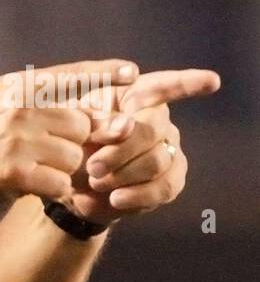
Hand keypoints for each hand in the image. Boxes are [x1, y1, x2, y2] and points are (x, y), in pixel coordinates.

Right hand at [0, 59, 136, 210]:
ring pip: (74, 158)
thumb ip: (34, 101)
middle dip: (75, 144)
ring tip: (34, 172)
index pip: (73, 75)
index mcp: (17, 87)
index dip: (105, 74)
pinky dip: (52, 191)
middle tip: (53, 157)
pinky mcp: (14, 172)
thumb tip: (84, 109)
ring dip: (62, 171)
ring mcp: (17, 140)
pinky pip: (59, 184)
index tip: (131, 73)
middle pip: (82, 126)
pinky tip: (30, 188)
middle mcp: (20, 108)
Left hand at [60, 68, 219, 225]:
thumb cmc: (70, 145)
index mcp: (133, 97)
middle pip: (152, 129)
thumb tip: (124, 124)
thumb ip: (94, 119)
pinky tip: (115, 199)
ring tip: (95, 182)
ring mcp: (169, 149)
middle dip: (121, 150)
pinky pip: (164, 187)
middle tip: (92, 166)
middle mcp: (158, 120)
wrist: (70, 188)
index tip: (211, 82)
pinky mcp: (171, 178)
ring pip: (157, 160)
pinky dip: (136, 196)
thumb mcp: (69, 127)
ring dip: (122, 175)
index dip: (188, 83)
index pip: (164, 85)